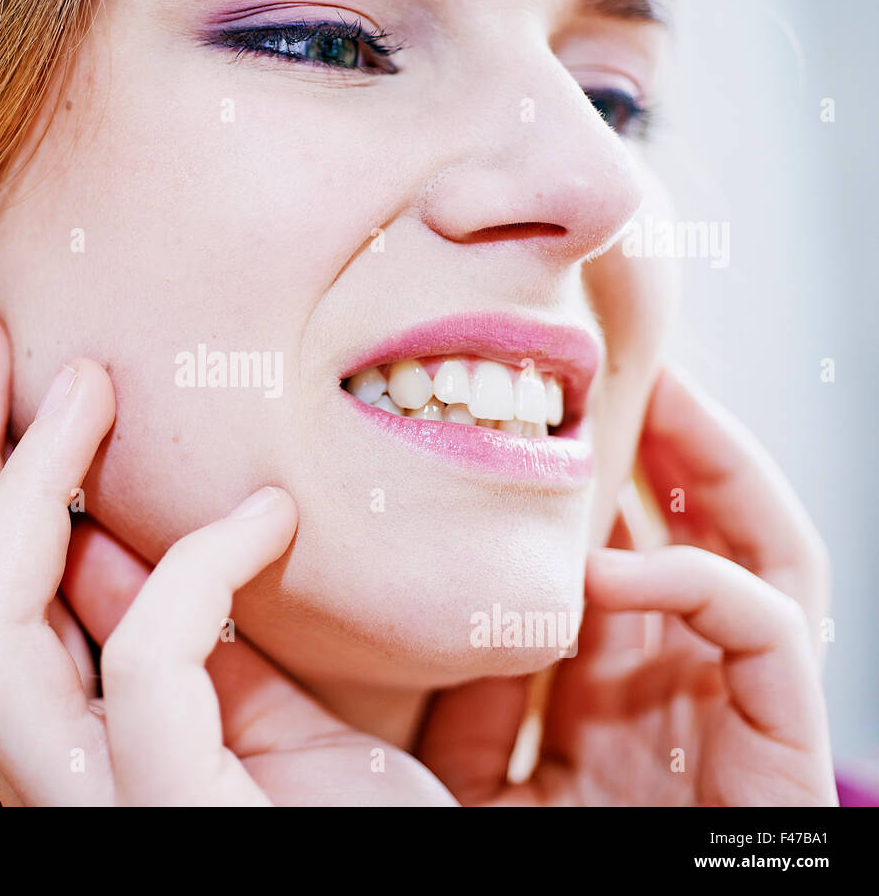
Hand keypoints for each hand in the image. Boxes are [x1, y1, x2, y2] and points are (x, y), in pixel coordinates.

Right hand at [0, 310, 452, 804]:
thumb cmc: (355, 829)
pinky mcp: (173, 813)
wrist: (432, 894)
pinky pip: (148, 658)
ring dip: (28, 478)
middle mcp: (62, 785)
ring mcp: (105, 808)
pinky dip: (201, 562)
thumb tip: (103, 538)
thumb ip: (184, 641)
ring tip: (90, 382)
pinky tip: (275, 513)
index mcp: (79, 754)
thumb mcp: (259, 723)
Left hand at [417, 365, 835, 804]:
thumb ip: (461, 701)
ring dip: (718, 470)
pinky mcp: (778, 755)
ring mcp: (731, 730)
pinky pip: (768, 633)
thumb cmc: (457, 873)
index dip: (597, 506)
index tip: (546, 431)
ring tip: (661, 387)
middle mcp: (677, 714)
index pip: (622, 588)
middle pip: (703, 553)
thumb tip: (438, 608)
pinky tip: (607, 567)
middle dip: (671, 455)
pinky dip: (698, 580)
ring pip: (766, 568)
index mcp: (607, 722)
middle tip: (620, 371)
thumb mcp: (450, 782)